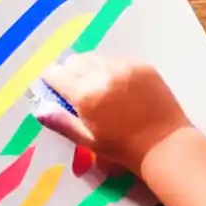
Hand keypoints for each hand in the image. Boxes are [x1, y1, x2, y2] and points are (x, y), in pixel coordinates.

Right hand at [39, 54, 191, 175]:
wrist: (164, 143)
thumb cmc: (123, 147)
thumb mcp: (87, 140)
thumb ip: (61, 122)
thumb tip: (40, 109)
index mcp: (86, 94)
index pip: (55, 73)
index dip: (52, 80)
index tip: (55, 87)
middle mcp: (104, 74)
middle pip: (75, 60)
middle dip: (72, 73)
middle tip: (80, 91)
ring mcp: (126, 67)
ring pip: (97, 58)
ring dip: (93, 69)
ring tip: (103, 90)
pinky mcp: (144, 66)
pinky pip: (119, 60)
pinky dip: (115, 70)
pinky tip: (123, 88)